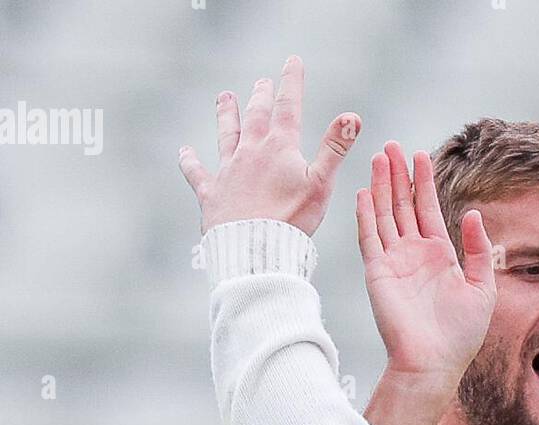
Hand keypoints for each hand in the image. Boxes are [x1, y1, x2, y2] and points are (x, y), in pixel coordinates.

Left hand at [179, 56, 359, 234]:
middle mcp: (250, 151)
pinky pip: (197, 173)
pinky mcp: (212, 193)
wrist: (253, 248)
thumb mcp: (321, 184)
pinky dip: (190, 161)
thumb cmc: (292, 220)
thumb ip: (335, 148)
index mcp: (279, 148)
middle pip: (256, 116)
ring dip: (226, 115)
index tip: (293, 62)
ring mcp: (228, 170)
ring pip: (226, 134)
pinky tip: (184, 152)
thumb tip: (352, 117)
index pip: (288, 106)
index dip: (291, 82)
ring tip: (224, 97)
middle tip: (262, 82)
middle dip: (260, 96)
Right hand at [357, 142, 496, 384]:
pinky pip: (369, 238)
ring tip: (379, 156)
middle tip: (394, 145)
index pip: (428, 210)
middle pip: (403, 205)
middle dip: (398, 175)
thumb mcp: (482, 288)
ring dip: (381, 186)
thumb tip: (474, 213)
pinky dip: (366, 215)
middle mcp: (414, 255)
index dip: (423, 182)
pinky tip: (363, 192)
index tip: (420, 155)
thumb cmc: (461, 335)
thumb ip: (478, 250)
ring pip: (384, 214)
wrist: (434, 363)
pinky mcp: (377, 273)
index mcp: (439, 256)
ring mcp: (393, 262)